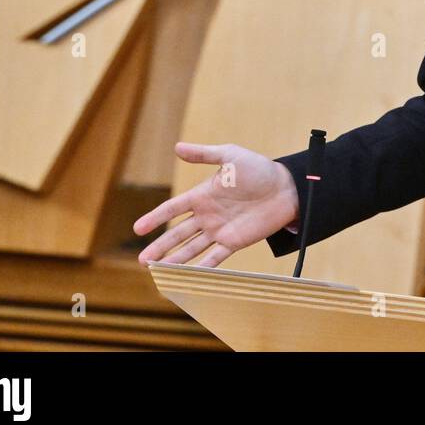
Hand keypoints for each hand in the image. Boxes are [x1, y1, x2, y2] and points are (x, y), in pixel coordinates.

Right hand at [133, 142, 300, 267]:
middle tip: (142, 260)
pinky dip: (201, 267)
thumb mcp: (230, 156)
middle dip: (160, 246)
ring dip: (175, 259)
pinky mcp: (234, 242)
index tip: (138, 229)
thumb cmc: (258, 169)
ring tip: (157, 270)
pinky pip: (214, 257)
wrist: (286, 187)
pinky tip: (187, 277)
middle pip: (178, 234)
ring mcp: (220, 230)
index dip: (155, 218)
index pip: (173, 209)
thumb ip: (204, 155)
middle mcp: (207, 215)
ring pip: (191, 248)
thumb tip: (177, 147)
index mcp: (202, 195)